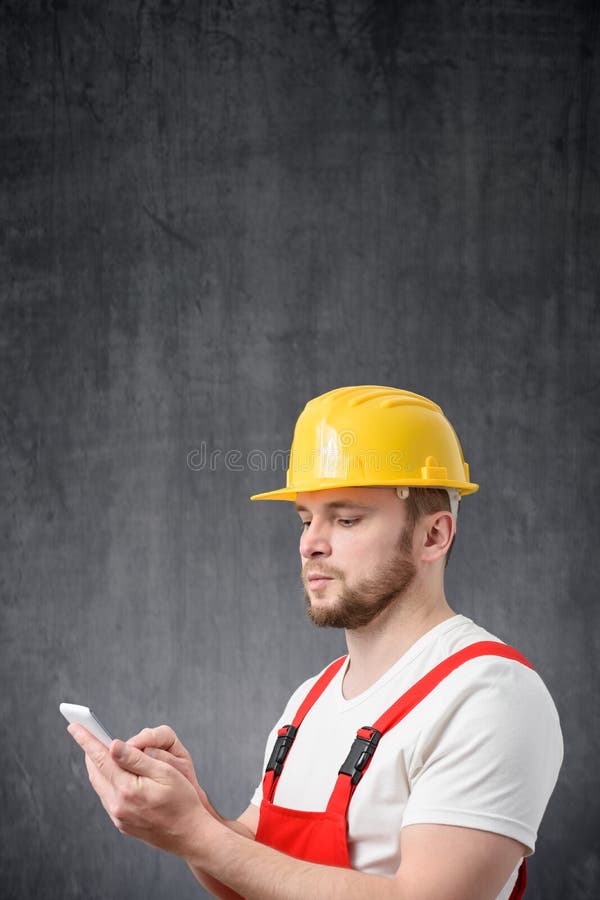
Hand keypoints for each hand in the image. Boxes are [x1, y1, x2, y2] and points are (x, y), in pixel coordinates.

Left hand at [68, 725, 211, 856]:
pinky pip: (108, 797)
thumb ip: (137, 758)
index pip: (101, 759)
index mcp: (127, 789)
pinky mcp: (122, 824)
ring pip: (100, 785)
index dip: (87, 740)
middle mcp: (117, 805)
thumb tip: (113, 746)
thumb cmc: (182, 800)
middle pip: (96, 772)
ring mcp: (118, 817)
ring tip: (101, 751)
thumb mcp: (165, 772)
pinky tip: (115, 774)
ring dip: (99, 767)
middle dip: (90, 752)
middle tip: (87, 735)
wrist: (190, 835)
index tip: (74, 727)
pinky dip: (107, 781)